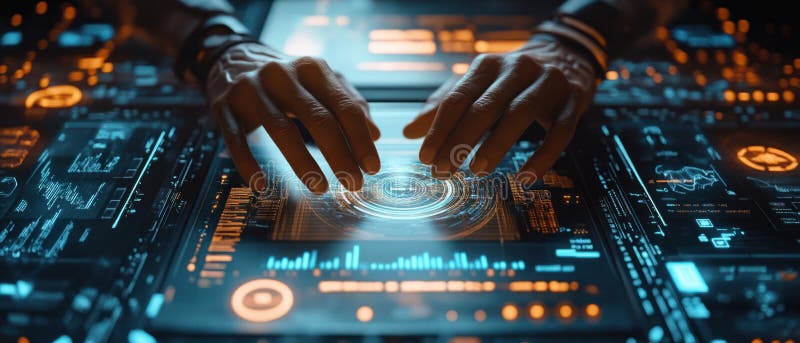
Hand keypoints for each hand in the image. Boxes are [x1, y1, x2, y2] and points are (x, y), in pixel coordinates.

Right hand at [206, 43, 380, 193]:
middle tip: (353, 183)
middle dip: (340, 155)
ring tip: (320, 187)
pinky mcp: (224, 106)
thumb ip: (349, 103)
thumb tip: (376, 134)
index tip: (372, 168)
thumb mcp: (320, 82)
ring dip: (303, 163)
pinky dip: (249, 164)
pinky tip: (262, 186)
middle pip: (318, 119)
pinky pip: (237, 139)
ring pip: (281, 130)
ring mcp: (251, 89)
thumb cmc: (287, 79)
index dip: (361, 139)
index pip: (344, 107)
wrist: (232, 58)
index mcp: (312, 69)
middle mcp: (282, 75)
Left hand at [403, 36, 596, 183]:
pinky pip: (560, 132)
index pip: (457, 99)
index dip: (439, 130)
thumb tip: (408, 132)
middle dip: (460, 142)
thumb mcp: (477, 86)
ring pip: (519, 115)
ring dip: (495, 146)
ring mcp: (548, 82)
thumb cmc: (511, 79)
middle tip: (443, 171)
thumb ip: (444, 107)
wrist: (566, 55)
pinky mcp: (574, 101)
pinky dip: (542, 157)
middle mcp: (517, 68)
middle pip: (485, 107)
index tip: (425, 159)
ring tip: (476, 172)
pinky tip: (525, 178)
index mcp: (487, 65)